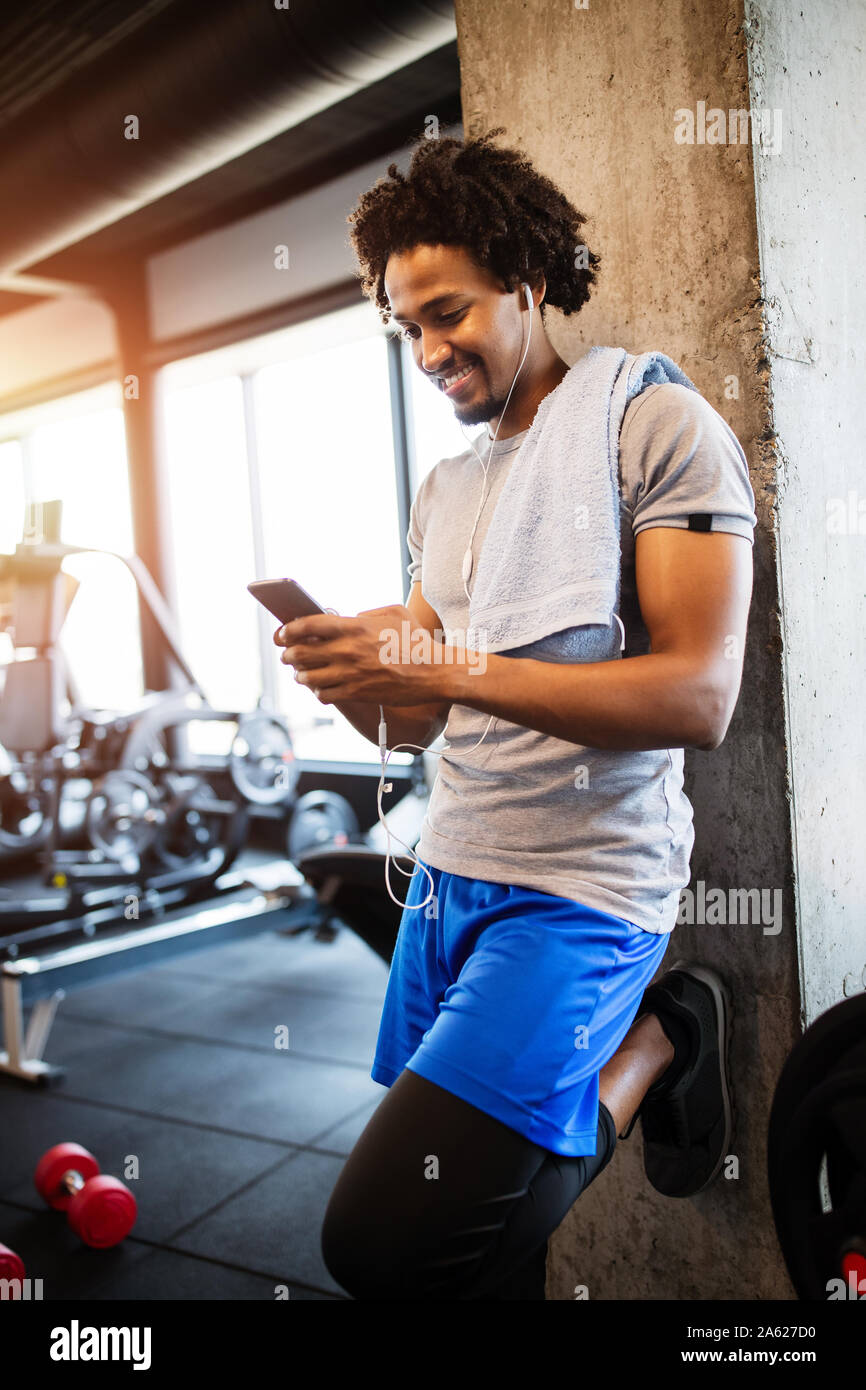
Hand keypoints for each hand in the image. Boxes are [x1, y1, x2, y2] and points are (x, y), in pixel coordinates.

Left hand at [273, 604, 441, 705]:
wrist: (434, 673)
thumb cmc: (416, 641)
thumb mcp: (394, 612)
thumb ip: (367, 613)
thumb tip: (348, 618)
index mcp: (353, 626)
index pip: (307, 626)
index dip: (288, 630)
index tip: (283, 634)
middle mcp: (347, 650)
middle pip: (301, 653)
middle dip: (289, 654)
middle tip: (288, 655)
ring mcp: (350, 674)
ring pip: (308, 677)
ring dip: (300, 675)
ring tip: (301, 674)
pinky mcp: (357, 694)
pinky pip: (324, 694)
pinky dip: (318, 691)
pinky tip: (321, 688)